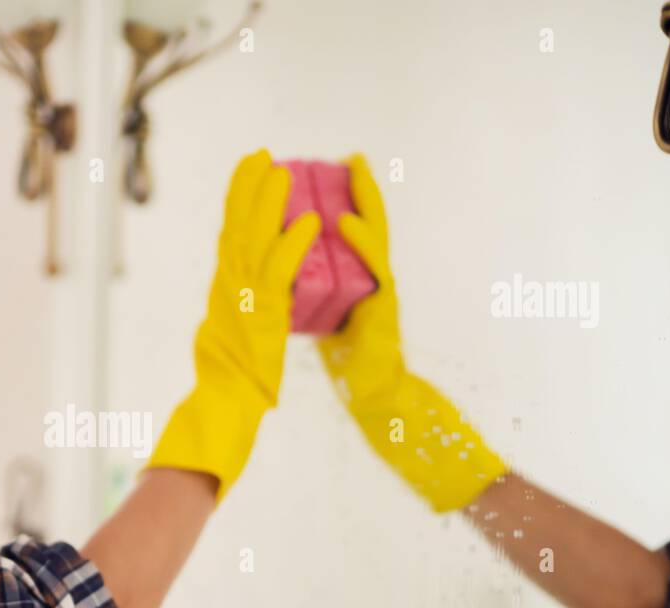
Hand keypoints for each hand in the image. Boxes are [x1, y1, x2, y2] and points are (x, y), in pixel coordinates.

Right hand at [145, 148, 319, 500]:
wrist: (226, 398)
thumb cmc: (227, 374)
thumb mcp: (226, 326)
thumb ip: (232, 302)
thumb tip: (230, 288)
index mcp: (223, 284)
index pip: (230, 230)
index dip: (238, 196)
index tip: (248, 167)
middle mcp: (228, 283)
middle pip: (236, 223)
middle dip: (248, 185)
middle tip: (262, 154)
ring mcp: (243, 296)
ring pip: (255, 238)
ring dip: (269, 202)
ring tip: (283, 171)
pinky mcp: (263, 312)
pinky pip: (281, 270)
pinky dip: (294, 243)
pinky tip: (309, 221)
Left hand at [316, 154, 505, 512]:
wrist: (369, 391)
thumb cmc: (348, 352)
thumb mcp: (326, 308)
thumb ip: (315, 283)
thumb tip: (286, 261)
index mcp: (357, 272)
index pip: (351, 227)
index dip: (345, 197)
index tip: (333, 165)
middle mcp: (373, 274)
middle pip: (370, 221)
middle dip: (363, 187)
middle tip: (352, 155)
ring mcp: (381, 287)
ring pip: (376, 236)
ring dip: (366, 202)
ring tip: (354, 172)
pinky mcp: (383, 305)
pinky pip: (373, 268)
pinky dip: (361, 243)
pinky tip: (345, 221)